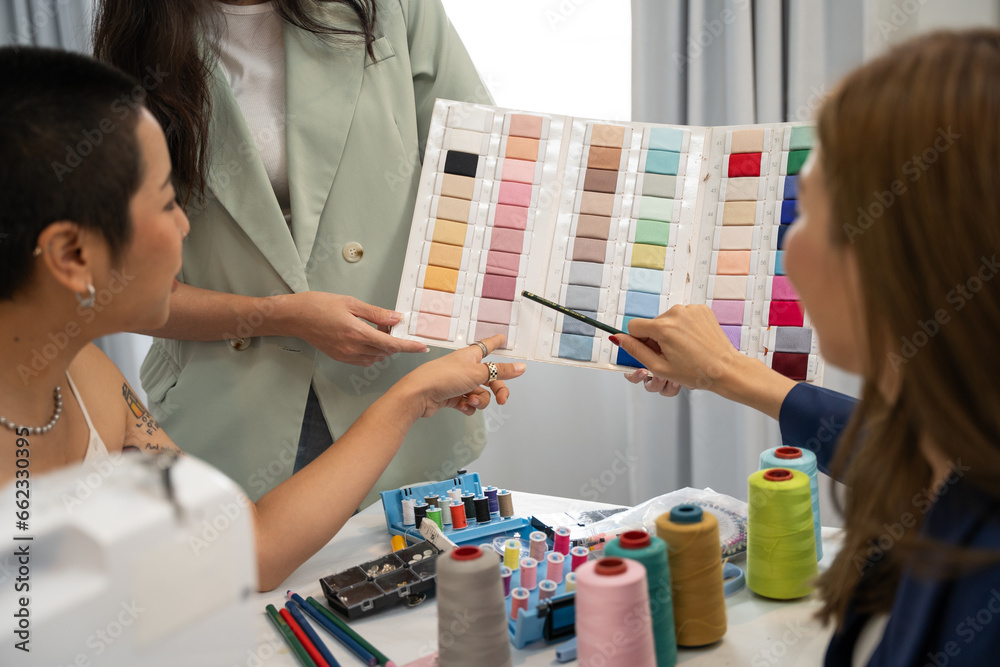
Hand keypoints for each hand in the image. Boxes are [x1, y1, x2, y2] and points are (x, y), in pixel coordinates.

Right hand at [279, 292, 427, 365]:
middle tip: (391, 323)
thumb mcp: (351, 303)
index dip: (409, 346)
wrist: (294, 317)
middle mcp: (353, 348)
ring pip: (376, 357)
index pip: (391, 344)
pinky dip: (372, 351)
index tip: (422, 347)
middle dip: (394, 340)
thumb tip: (396, 317)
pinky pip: (364, 360)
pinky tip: (367, 338)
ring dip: (383, 346)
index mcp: (358, 334)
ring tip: (376, 328)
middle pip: (386, 351)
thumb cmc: (318, 306)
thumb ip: (376, 313)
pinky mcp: (340, 357)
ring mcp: (346, 355)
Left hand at [400, 335, 525, 417]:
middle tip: (502, 400)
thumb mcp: (478, 373)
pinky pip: (468, 403)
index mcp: (470, 356)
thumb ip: (501, 372)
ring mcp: (458, 383)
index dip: (495, 342)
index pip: (487, 346)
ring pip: (480, 393)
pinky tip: (462, 406)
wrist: (419, 394)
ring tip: (469, 400)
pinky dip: (468, 406)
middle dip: (497, 390)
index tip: (502, 338)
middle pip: (490, 378)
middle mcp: (465, 368)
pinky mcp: (451, 397)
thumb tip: (521, 367)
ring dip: (479, 400)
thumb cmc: (444, 377)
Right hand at [611, 304, 745, 393]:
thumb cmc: (696, 372)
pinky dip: (684, 328)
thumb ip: (635, 350)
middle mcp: (676, 313)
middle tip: (670, 355)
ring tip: (684, 349)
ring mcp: (690, 309)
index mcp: (663, 327)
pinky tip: (693, 342)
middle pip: (652, 324)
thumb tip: (618, 339)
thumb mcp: (659, 367)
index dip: (639, 341)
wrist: (726, 369)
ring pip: (667, 320)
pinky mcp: (702, 310)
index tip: (650, 352)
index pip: (634, 327)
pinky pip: (683, 316)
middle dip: (656, 339)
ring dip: (670, 333)